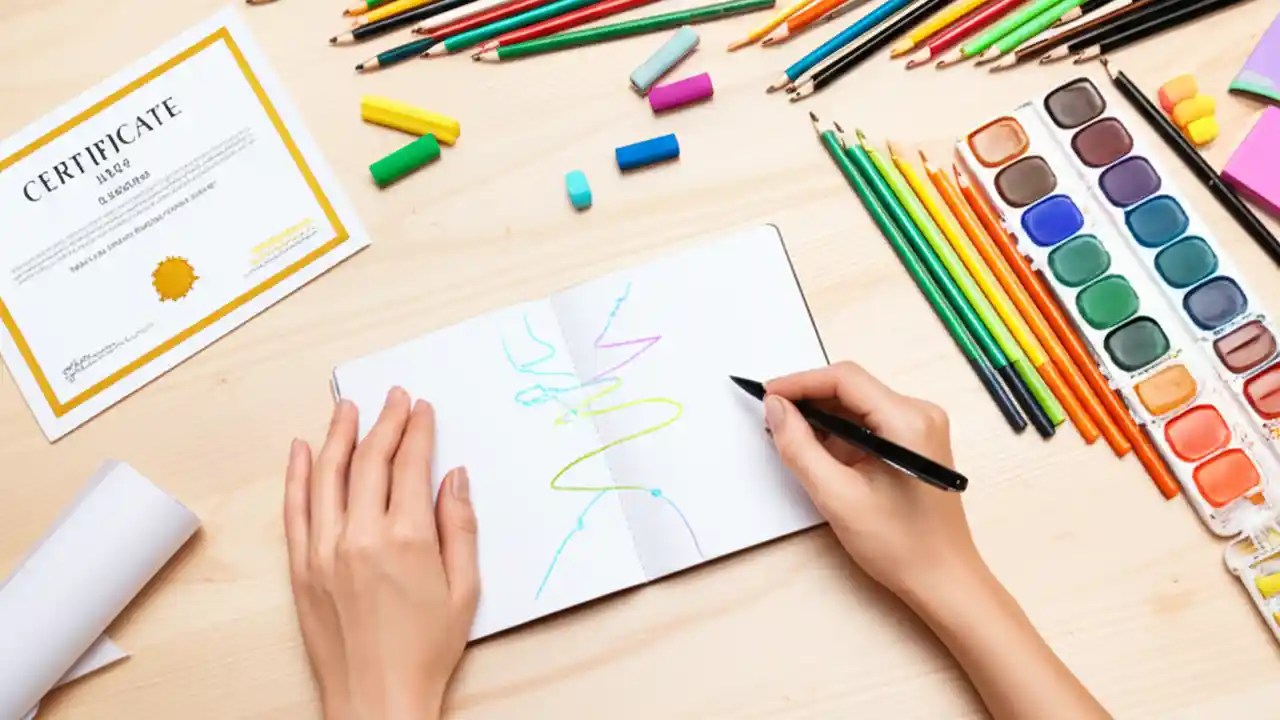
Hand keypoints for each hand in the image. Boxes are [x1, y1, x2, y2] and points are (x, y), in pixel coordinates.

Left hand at [284, 388, 479, 719]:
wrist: (377, 699)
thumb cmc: (424, 652)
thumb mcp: (464, 589)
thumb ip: (460, 527)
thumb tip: (455, 478)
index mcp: (407, 539)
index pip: (409, 464)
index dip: (417, 430)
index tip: (421, 409)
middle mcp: (361, 536)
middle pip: (369, 461)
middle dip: (384, 423)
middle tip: (394, 400)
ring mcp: (324, 551)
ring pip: (328, 475)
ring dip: (339, 435)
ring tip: (347, 408)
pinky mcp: (301, 569)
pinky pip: (296, 509)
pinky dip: (298, 475)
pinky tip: (304, 450)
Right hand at [763, 361, 980, 602]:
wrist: (943, 579)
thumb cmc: (900, 545)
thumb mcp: (837, 497)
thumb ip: (800, 447)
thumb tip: (776, 408)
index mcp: (908, 421)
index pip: (845, 379)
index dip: (799, 382)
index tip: (767, 395)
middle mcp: (920, 414)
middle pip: (851, 388)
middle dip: (808, 398)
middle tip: (771, 416)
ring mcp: (920, 428)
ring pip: (857, 405)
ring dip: (822, 416)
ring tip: (787, 434)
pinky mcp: (914, 443)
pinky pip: (869, 423)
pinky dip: (839, 431)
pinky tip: (815, 448)